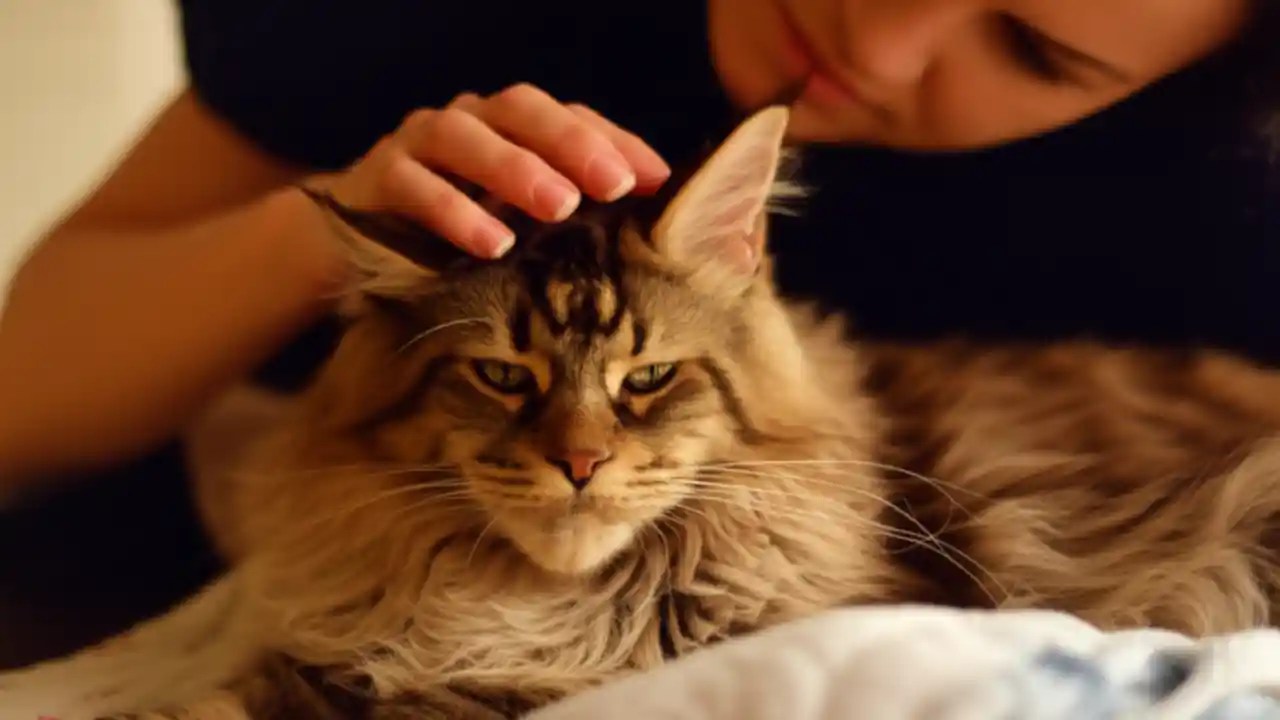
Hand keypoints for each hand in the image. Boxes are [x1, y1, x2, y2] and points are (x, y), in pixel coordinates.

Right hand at [313, 84, 670, 257]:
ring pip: (466, 137)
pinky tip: (490, 243)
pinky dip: (453, 211)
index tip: (658, 180)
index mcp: (512, 129)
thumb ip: (575, 226)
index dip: (616, 141)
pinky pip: (413, 184)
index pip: (571, 117)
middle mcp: (470, 122)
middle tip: (613, 185)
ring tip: (559, 208)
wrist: (352, 249)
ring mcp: (418, 144)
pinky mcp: (375, 179)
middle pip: (523, 111)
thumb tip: (653, 240)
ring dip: (515, 170)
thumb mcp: (522, 229)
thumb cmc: (460, 241)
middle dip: (572, 145)